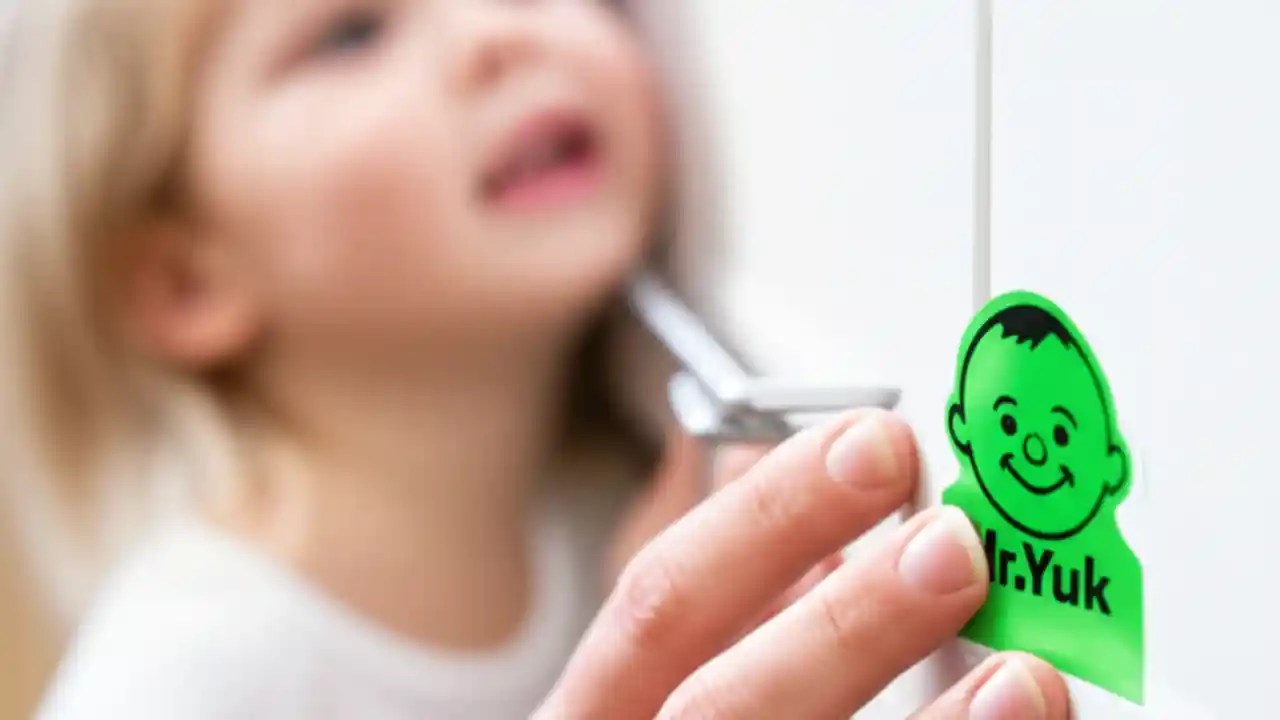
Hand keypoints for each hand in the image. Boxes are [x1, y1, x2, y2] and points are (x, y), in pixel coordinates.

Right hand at [539, 410, 1068, 718]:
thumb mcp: (677, 659)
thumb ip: (736, 575)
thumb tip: (788, 457)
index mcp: (604, 704)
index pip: (661, 599)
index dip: (767, 517)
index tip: (873, 444)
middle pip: (723, 707)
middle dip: (847, 622)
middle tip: (955, 546)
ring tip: (1022, 674)